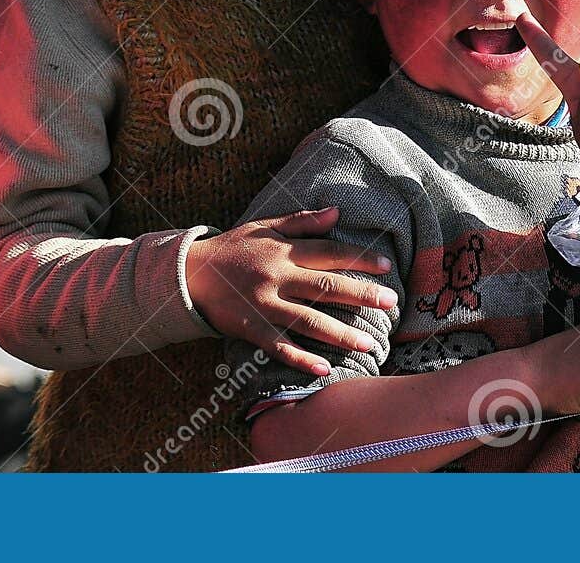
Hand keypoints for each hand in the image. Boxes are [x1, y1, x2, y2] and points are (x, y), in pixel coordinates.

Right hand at [185, 207, 397, 376]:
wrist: (189, 274)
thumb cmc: (233, 248)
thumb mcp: (265, 227)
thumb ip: (302, 221)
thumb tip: (338, 211)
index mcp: (283, 250)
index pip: (328, 252)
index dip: (359, 258)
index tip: (386, 267)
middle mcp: (277, 276)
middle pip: (325, 285)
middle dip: (360, 294)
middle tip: (391, 302)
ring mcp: (264, 304)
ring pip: (308, 320)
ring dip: (340, 333)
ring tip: (368, 344)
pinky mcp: (251, 328)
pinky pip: (279, 346)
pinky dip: (301, 358)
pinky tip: (325, 368)